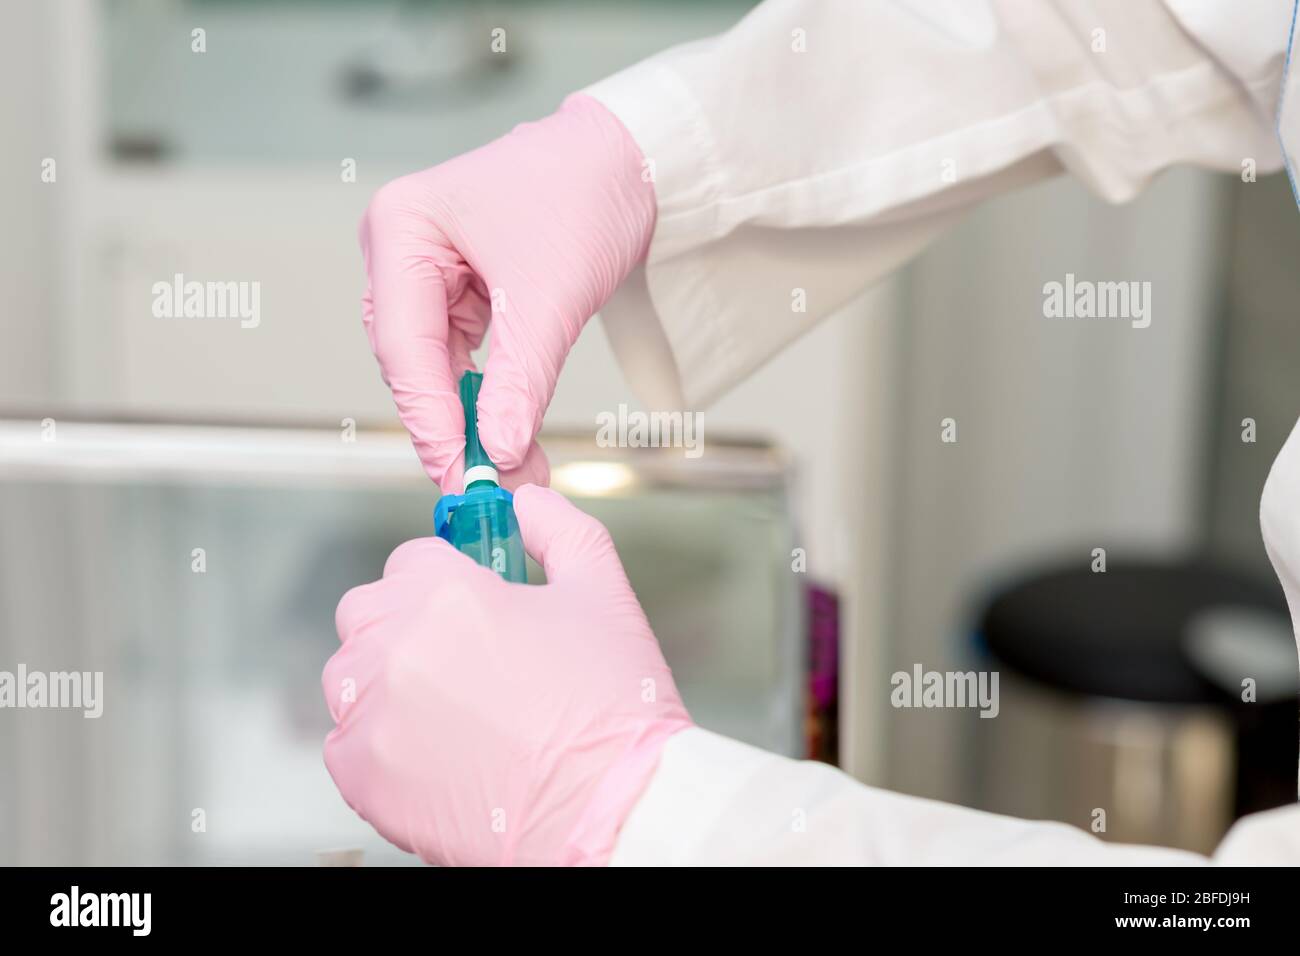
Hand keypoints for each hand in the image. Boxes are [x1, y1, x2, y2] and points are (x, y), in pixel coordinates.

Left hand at [321, 485, 692, 865]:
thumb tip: (529, 503)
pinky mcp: (364, 778)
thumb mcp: (603, 594)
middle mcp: (396, 646)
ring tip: (450, 712)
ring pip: (349, 677)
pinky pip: (344, 744)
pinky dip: (377, 746)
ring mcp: (373, 714)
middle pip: (367, 611)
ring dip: (386, 682)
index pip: (411, 560)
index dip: (446, 580)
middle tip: (463, 660)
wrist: (613, 815)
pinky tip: (433, 754)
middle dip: (406, 623)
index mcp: (447, 592)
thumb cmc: (614, 710)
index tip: (471, 607)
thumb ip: (561, 531)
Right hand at [358, 94, 655, 491]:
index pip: (404, 345)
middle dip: (451, 424)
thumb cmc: (585, 195)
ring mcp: (426, 267)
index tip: (459, 473)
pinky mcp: (458, 287)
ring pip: (436, 365)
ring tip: (511, 468)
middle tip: (486, 484)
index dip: (430, 419)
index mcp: (402, 228)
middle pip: (412, 360)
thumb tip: (501, 450)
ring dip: (471, 417)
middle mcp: (401, 246)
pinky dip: (487, 395)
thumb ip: (521, 381)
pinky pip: (462, 355)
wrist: (629, 164)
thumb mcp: (551, 298)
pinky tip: (510, 434)